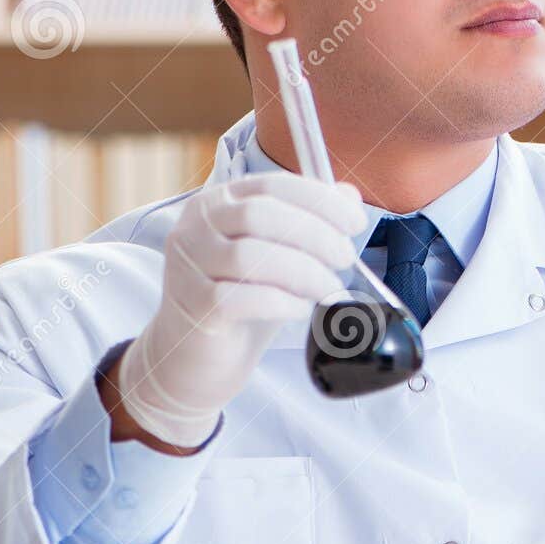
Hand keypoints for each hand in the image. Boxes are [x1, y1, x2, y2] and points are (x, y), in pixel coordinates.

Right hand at [116, 171, 367, 448]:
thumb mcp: (279, 253)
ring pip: (251, 256)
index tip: (355, 222)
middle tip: (345, 259)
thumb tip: (349, 197)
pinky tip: (300, 309)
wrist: (200, 357)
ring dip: (304, 271)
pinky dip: (281, 302)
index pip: (273, 185)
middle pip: (261, 215)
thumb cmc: (243, 298)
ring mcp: (189, 264)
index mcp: (218, 201)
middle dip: (316, 235)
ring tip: (329, 289)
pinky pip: (241, 298)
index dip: (320, 200)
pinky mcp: (192, 304)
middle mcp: (196, 226)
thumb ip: (309, 221)